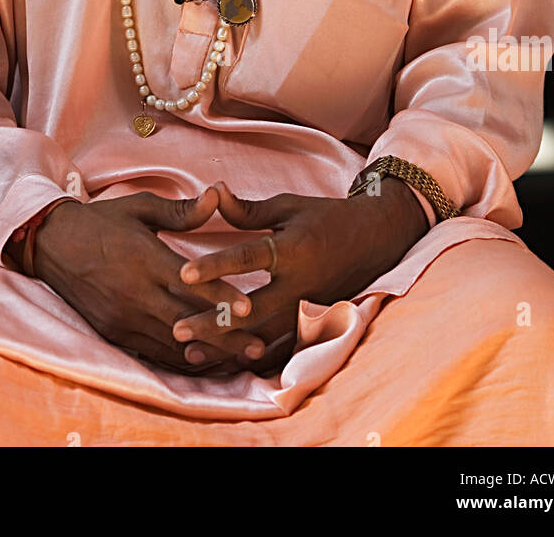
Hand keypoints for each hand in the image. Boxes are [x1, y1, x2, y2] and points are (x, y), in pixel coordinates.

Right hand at [31, 188, 270, 375]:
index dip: (220, 297)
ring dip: (207, 353)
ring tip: (239, 360)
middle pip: (188, 321)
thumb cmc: (102, 221)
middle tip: (258, 346)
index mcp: (145, 258)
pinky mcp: (114, 333)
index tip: (248, 308)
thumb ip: (181, 211)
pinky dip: (179, 360)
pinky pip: (152, 353)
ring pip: (172, 343)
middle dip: (224, 336)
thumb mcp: (140, 208)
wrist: (52, 245)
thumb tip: (216, 197)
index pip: (189, 283)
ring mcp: (124, 317)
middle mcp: (136, 293)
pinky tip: (203, 362)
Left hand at [170, 178, 428, 372]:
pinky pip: (281, 349)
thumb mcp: (289, 207)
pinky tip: (225, 363)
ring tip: (191, 353)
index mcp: (294, 248)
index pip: (248, 257)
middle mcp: (301, 284)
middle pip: (252, 310)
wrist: (376, 240)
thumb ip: (248, 209)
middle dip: (214, 322)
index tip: (183, 274)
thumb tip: (213, 191)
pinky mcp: (314, 325)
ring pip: (263, 337)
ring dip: (227, 347)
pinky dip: (252, 357)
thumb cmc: (327, 218)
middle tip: (177, 328)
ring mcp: (309, 309)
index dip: (215, 265)